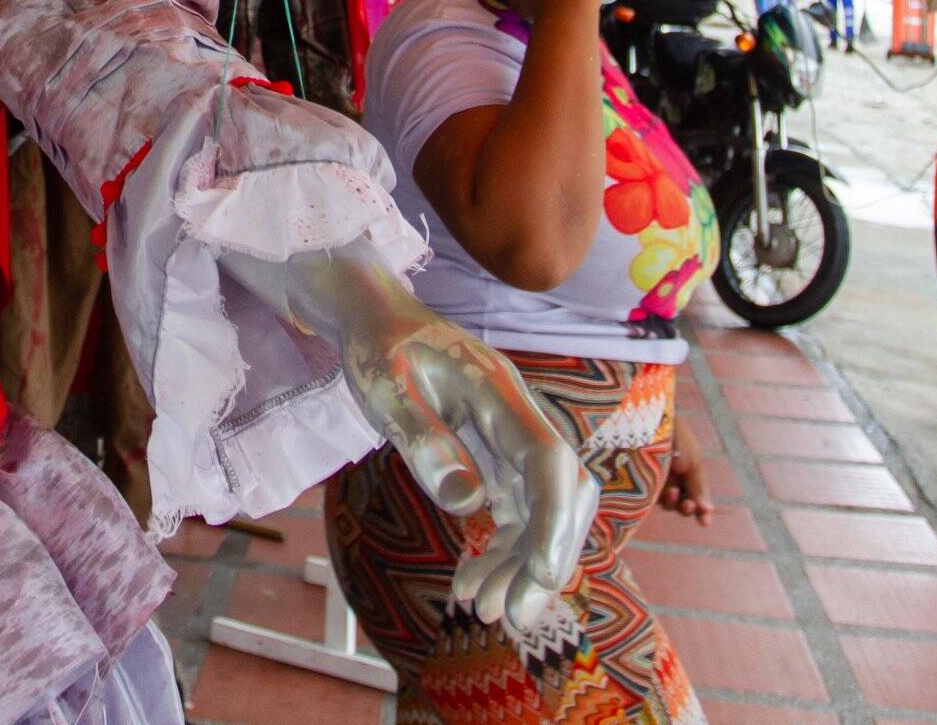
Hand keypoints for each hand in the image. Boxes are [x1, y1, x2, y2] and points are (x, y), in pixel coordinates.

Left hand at [225, 245, 598, 638]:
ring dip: (523, 564)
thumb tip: (468, 502)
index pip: (547, 458)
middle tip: (509, 617)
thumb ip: (425, 441)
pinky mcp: (499, 455)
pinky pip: (519, 510)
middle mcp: (519, 415)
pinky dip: (505, 550)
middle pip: (561, 492)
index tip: (540, 576)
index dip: (553, 519)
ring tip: (483, 612)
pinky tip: (473, 583)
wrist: (376, 319)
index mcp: (499, 391)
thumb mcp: (385, 390)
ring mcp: (513, 437)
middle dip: (545, 558)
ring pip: (544, 509)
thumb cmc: (378, 349)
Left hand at [659, 410, 711, 521]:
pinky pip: (649, 499)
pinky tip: (664, 493)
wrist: (651, 419)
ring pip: (668, 505)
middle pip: (682, 505)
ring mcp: (656, 480)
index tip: (705, 522)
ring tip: (674, 493)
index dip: (701, 511)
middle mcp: (673, 478)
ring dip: (674, 504)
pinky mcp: (639, 481)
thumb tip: (708, 510)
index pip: (696, 498)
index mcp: (689, 473)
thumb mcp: (693, 462)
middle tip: (689, 505)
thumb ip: (698, 487)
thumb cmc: (676, 438)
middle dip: (688, 508)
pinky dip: (658, 500)